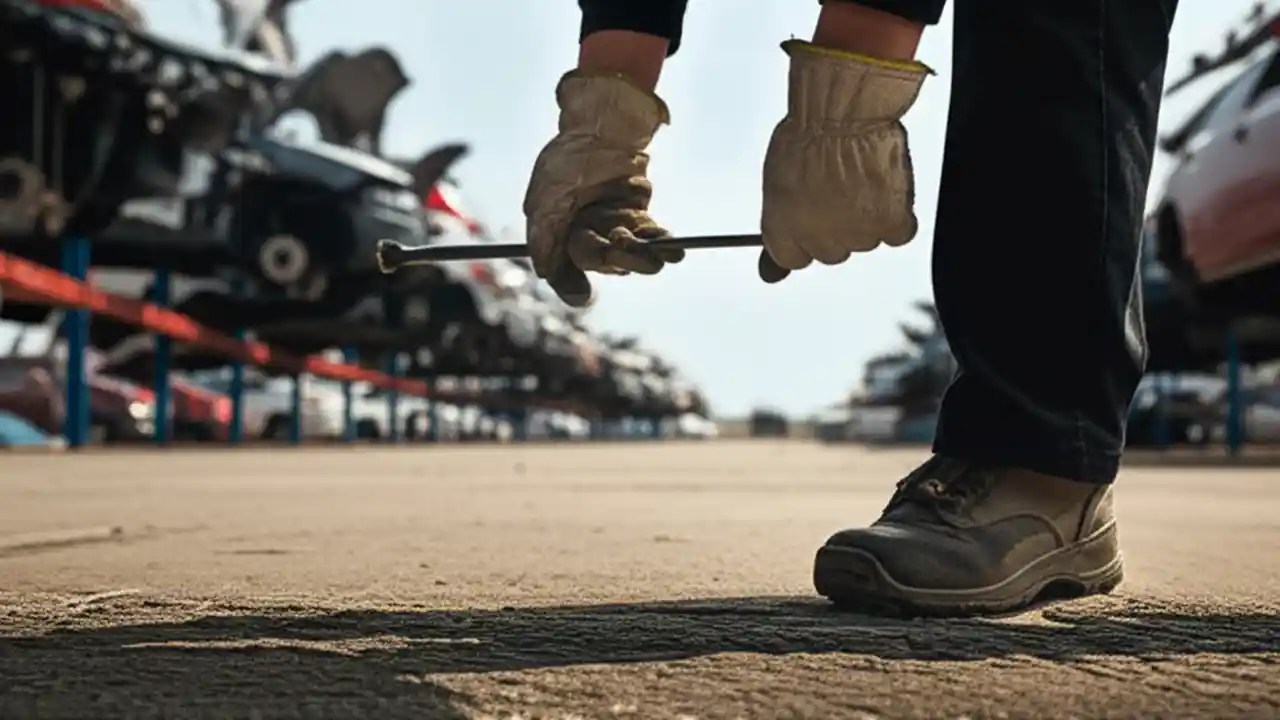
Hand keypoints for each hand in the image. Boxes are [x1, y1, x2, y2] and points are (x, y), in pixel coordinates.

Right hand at [524, 71, 683, 306]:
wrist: (602, 124)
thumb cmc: (569, 158)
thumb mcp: (547, 196)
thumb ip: (544, 236)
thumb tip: (544, 274)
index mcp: (557, 231)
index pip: (563, 267)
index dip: (571, 283)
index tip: (584, 294)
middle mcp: (584, 232)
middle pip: (601, 260)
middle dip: (619, 260)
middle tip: (635, 258)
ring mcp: (611, 224)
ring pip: (628, 251)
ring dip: (643, 256)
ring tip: (660, 257)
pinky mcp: (635, 213)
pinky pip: (648, 235)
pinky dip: (660, 242)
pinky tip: (673, 249)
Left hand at [759, 40, 930, 282]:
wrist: (842, 113)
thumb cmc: (806, 135)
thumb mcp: (776, 184)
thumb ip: (778, 232)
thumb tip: (769, 275)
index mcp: (784, 231)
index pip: (794, 259)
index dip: (805, 236)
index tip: (813, 216)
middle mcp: (819, 240)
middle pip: (832, 252)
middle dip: (836, 225)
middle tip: (840, 188)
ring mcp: (857, 234)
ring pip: (866, 241)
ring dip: (868, 217)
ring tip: (862, 178)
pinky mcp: (892, 223)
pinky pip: (899, 234)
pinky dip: (897, 215)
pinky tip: (886, 187)